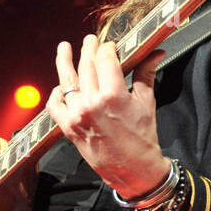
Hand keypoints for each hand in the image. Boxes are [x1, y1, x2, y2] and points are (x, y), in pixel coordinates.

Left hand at [46, 35, 169, 198]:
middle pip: (86, 65)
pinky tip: (61, 85)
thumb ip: (145, 74)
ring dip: (65, 62)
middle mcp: (91, 103)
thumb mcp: (146, 103)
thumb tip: (155, 53)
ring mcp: (76, 115)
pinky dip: (57, 93)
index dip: (107, 48)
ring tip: (64, 48)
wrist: (133, 170)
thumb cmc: (143, 138)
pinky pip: (55, 105)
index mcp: (113, 95)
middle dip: (88, 49)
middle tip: (90, 40)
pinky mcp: (68, 127)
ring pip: (67, 81)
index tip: (110, 45)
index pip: (105, 59)